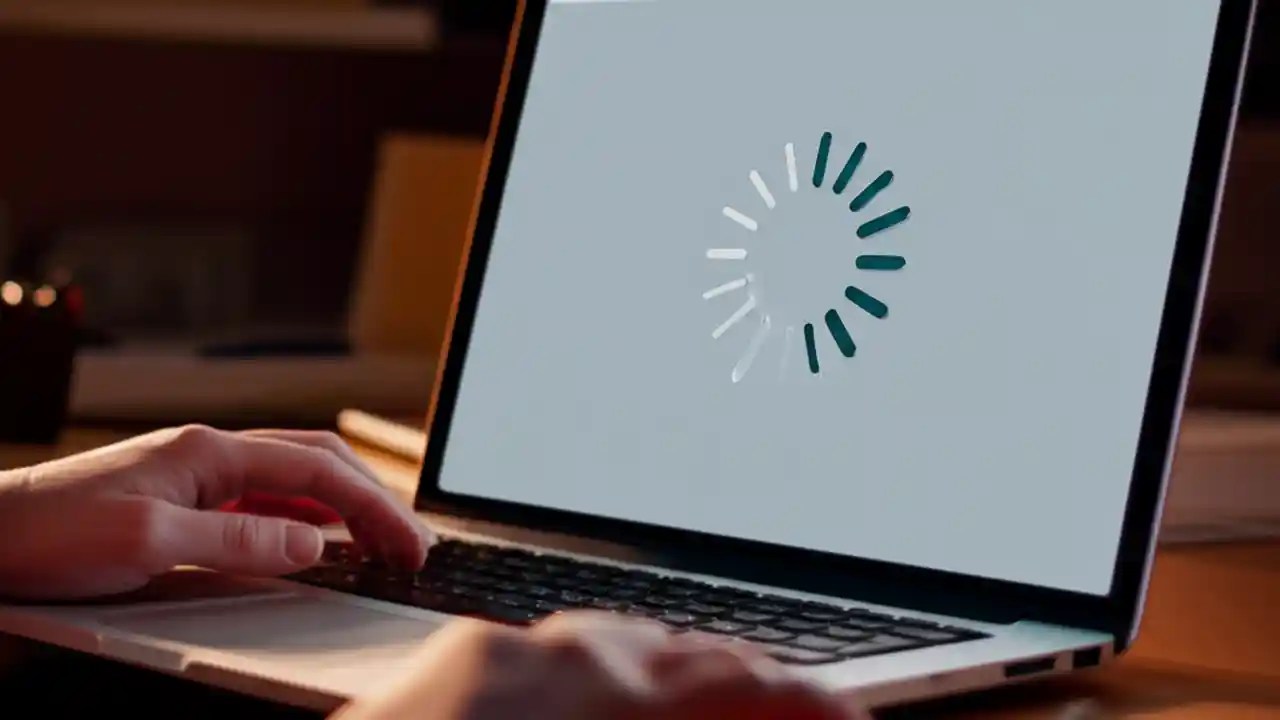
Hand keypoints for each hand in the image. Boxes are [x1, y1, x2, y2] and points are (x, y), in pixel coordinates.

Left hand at [0, 425, 432, 599]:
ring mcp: (200, 473)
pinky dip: (308, 519)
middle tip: (410, 543)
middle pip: (318, 462)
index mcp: (209, 451)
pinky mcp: (187, 498)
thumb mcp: (147, 542)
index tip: (408, 543)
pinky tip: (321, 543)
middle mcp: (211, 453)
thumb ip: (237, 539)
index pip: (316, 471)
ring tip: (382, 543)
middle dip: (374, 499)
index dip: (372, 507)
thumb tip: (314, 545)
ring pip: (297, 479)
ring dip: (346, 507)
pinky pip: (266, 502)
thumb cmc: (51, 531)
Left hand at [334, 611, 868, 719]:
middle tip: (814, 708)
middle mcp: (547, 659)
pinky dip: (618, 666)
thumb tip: (732, 712)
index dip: (807, 702)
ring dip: (689, 669)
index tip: (851, 717)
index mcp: (588, 705)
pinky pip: (565, 647)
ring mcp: (498, 650)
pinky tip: (632, 682)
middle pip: (688, 656)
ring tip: (736, 692)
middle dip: (760, 682)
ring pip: (627, 641)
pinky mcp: (461, 657)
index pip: (732, 688)